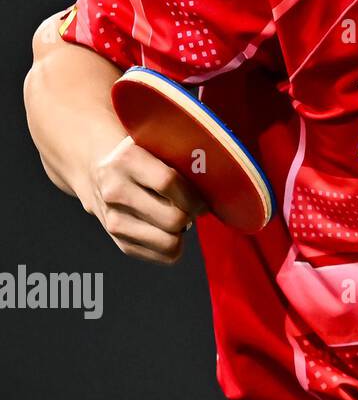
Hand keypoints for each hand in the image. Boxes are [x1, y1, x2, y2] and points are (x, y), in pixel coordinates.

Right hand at [78, 136, 208, 263]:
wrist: (96, 169)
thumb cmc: (141, 155)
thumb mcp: (155, 144)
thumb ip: (181, 158)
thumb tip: (219, 184)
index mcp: (128, 160)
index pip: (169, 183)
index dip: (194, 195)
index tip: (204, 198)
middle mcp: (115, 191)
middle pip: (172, 219)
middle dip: (191, 216)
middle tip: (194, 208)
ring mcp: (112, 218)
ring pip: (167, 242)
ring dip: (182, 233)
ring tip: (179, 216)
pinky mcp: (115, 238)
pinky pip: (159, 255)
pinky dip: (173, 246)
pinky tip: (169, 229)